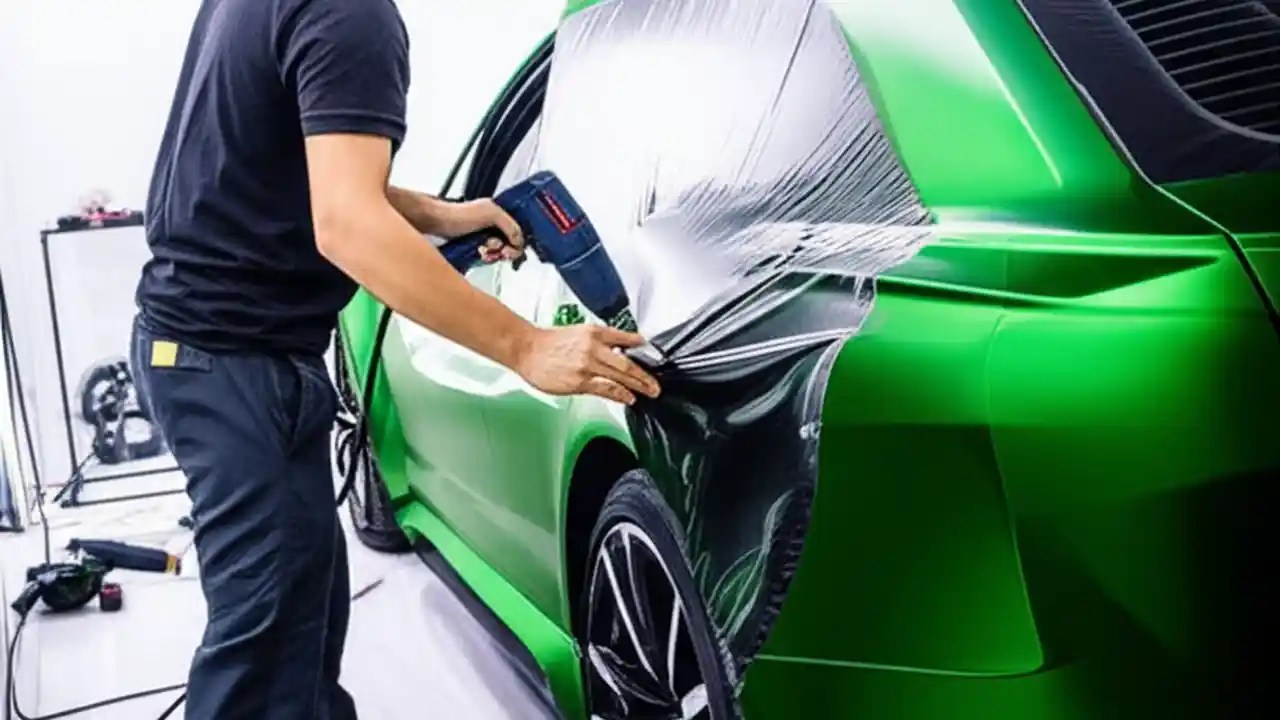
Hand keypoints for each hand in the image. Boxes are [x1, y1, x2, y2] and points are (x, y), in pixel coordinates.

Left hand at [436, 199, 524, 262]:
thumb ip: (509, 225)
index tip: (509, 250)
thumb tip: (519, 242)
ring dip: (493, 255)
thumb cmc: (457, 215)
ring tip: (484, 252)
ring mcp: (482, 237)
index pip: (518, 234)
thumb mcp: (490, 213)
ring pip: (497, 253)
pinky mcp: (473, 247)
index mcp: (499, 216)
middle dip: (504, 251)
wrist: (434, 223)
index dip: (516, 244)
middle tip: (497, 251)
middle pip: (509, 246)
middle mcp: (492, 227)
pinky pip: (485, 258)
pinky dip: (484, 258)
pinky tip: (478, 255)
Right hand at [513, 325, 660, 404]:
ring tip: (649, 392)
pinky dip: (620, 394)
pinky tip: (628, 398)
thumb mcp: (580, 333)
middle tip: (656, 385)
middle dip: (644, 376)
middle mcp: (593, 347)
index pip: (625, 338)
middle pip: (627, 363)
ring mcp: (587, 365)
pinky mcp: (579, 381)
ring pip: (620, 377)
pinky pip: (606, 388)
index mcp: (594, 333)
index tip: (653, 356)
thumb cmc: (550, 342)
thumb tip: (620, 350)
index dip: (641, 348)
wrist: (527, 349)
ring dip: (638, 386)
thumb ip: (600, 341)